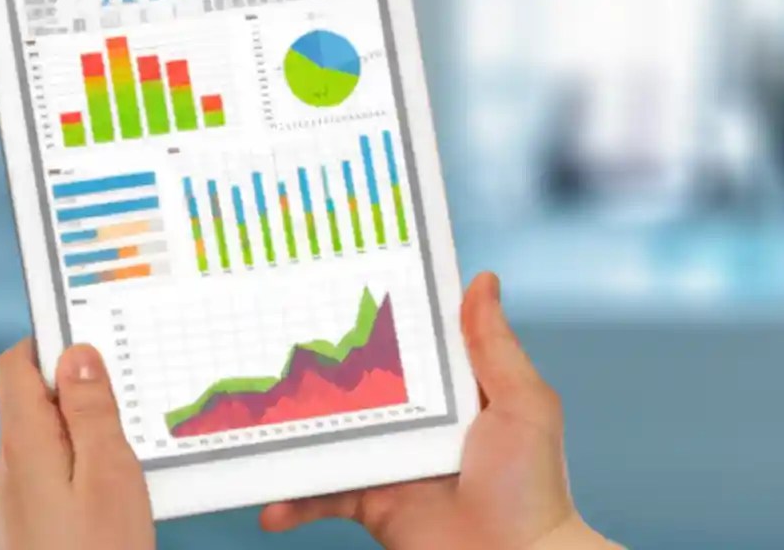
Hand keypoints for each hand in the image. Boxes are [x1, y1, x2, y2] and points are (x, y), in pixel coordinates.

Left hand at [0, 340, 154, 549]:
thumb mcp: (110, 473)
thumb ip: (90, 411)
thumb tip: (75, 355)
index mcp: (20, 447)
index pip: (15, 366)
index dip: (53, 347)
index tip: (98, 346)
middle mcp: (0, 469)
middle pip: (33, 405)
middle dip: (83, 403)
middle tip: (134, 422)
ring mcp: (4, 501)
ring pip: (43, 444)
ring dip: (83, 442)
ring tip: (129, 469)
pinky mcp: (16, 526)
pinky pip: (44, 478)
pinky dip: (76, 474)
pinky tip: (110, 500)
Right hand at [259, 272, 617, 548]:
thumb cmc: (530, 484)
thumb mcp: (522, 404)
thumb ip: (494, 346)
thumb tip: (483, 280)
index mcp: (454, 394)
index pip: (409, 346)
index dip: (376, 320)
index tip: (335, 289)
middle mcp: (418, 424)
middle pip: (358, 386)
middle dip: (317, 371)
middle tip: (271, 345)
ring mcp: (391, 463)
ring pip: (329, 438)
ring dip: (292, 433)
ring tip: (254, 422)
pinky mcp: (372, 504)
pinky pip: (321, 495)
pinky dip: (292, 499)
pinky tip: (271, 502)